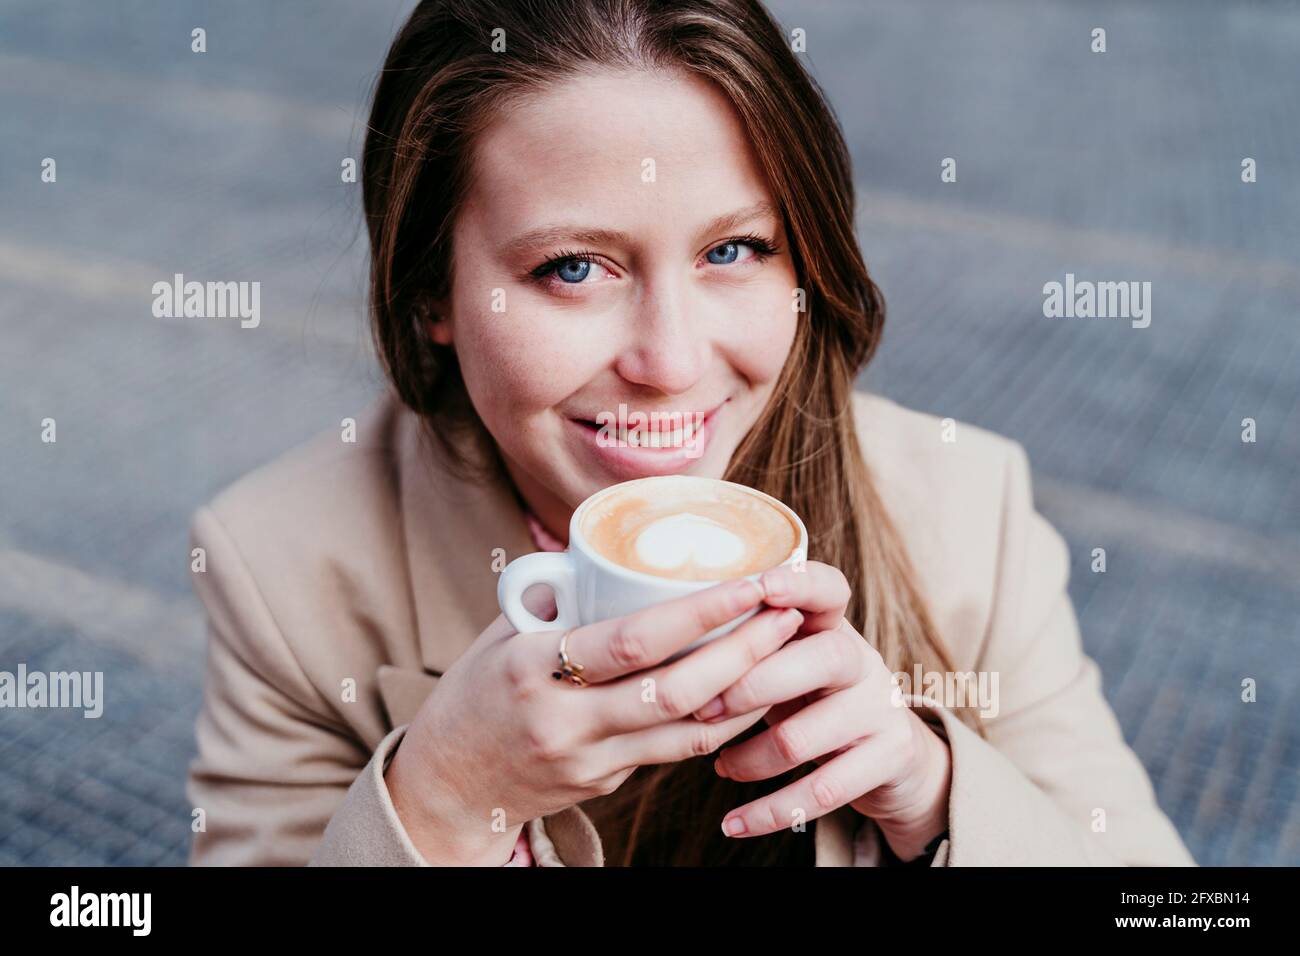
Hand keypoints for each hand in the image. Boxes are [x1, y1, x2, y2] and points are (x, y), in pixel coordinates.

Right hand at [384, 575, 804, 864]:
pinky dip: (717, 721)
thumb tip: (613, 550)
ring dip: (747, 692)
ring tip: (785, 650)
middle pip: (674, 690)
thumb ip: (558, 600)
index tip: (748, 584)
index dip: (699, 614)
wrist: (445, 784)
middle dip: (742, 651)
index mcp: (530, 667)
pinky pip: (673, 752)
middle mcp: (561, 720)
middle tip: (785, 614)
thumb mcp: (501, 635)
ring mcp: (586, 761)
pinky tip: (750, 693)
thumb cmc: (476, 691)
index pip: (631, 640)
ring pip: (687, 731)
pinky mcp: (603, 786)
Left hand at [694, 562, 951, 861]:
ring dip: (751, 758)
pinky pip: (825, 791)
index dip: (799, 583)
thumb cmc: (810, 697)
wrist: (890, 756)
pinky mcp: (888, 759)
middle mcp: (863, 660)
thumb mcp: (788, 662)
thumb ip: (747, 647)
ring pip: (807, 736)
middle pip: (821, 659)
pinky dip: (771, 812)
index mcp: (833, 626)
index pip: (829, 589)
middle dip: (752, 686)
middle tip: (701, 711)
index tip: (759, 586)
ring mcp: (881, 709)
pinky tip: (733, 823)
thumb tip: (654, 646)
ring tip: (719, 765)